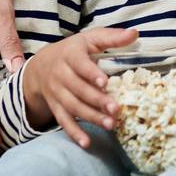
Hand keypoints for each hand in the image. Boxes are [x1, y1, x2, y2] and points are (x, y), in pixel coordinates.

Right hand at [22, 26, 139, 148]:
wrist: (40, 66)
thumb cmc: (73, 50)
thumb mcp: (90, 38)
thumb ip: (112, 37)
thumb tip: (135, 33)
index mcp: (70, 55)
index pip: (80, 64)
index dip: (91, 73)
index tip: (105, 82)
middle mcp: (60, 75)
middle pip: (78, 89)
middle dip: (97, 100)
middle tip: (116, 109)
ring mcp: (57, 93)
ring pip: (73, 107)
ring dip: (91, 117)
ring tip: (110, 125)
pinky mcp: (55, 107)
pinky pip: (63, 121)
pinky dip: (74, 133)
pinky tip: (86, 142)